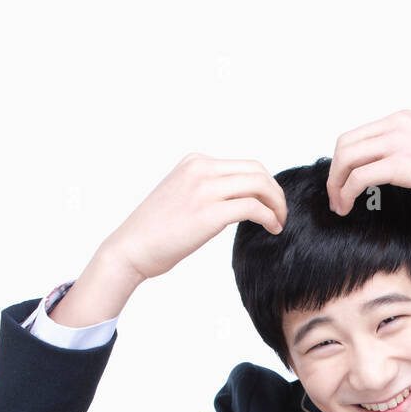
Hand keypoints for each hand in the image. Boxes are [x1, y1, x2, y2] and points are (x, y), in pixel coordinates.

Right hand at [104, 153, 286, 281]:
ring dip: (277, 204)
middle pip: (257, 170)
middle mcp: (200, 169)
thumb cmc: (154, 232)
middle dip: (276, 192)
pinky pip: (253, 207)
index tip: (271, 204)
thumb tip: (235, 200)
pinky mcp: (209, 213)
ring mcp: (204, 189)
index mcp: (194, 162)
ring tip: (279, 222)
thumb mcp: (181, 195)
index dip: (265, 184)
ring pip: (259, 185)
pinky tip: (272, 229)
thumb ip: (205, 189)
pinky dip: (269, 217)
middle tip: (281, 214)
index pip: (244, 165)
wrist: (130, 249)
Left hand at [325, 109, 410, 214]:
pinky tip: (348, 208)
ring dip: (336, 186)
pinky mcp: (402, 165)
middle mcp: (396, 125)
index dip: (343, 162)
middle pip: (345, 144)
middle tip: (336, 199)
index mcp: (402, 119)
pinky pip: (359, 177)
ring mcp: (398, 142)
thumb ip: (408, 152)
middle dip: (334, 174)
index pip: (356, 135)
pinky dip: (346, 193)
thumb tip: (392, 171)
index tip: (343, 185)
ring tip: (340, 208)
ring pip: (346, 159)